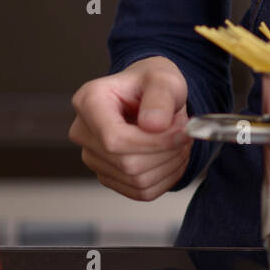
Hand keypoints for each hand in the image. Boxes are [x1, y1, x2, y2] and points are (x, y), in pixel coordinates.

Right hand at [69, 57, 192, 199]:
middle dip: (166, 151)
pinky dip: (166, 177)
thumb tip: (153, 125)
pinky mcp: (107, 175)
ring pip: (136, 180)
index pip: (114, 138)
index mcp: (89, 101)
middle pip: (126, 163)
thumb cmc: (152, 82)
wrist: (150, 94)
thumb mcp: (163, 78)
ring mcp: (93, 157)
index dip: (153, 142)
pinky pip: (140, 191)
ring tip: (179, 140)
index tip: (182, 131)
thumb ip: (160, 97)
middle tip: (185, 132)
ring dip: (170, 164)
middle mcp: (84, 132)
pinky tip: (172, 155)